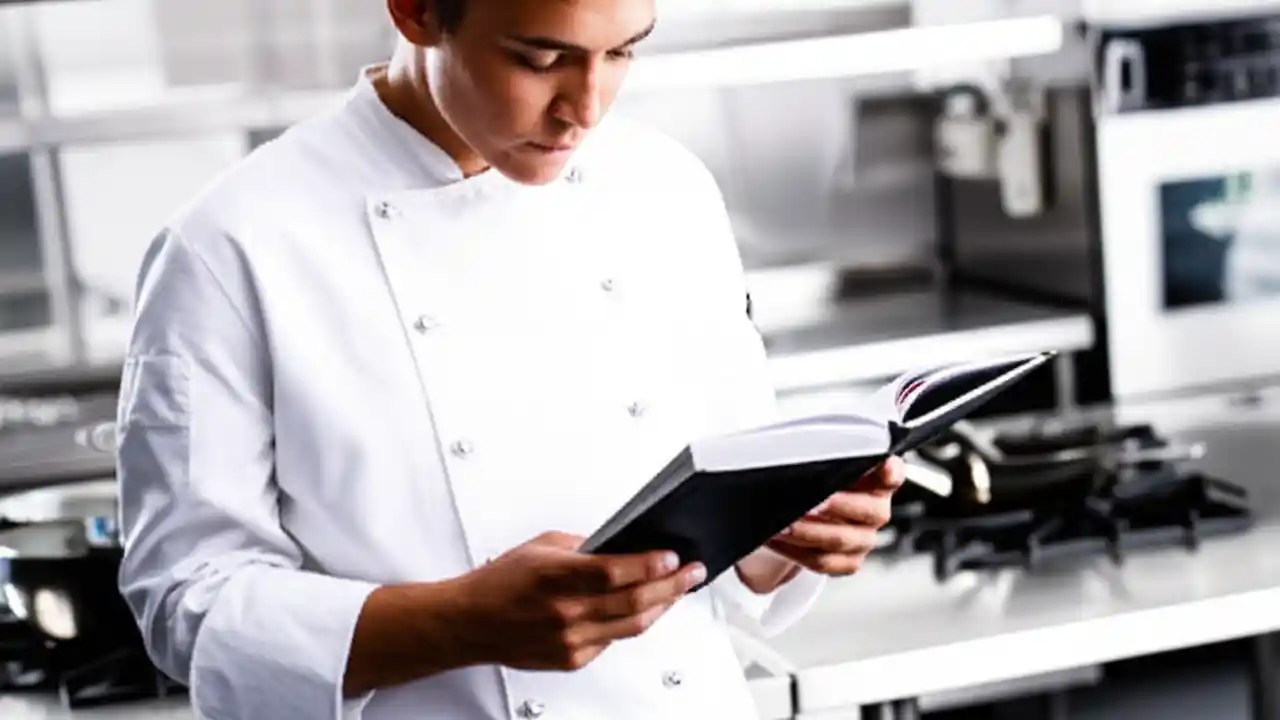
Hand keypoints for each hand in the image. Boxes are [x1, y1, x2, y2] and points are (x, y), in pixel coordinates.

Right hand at [452, 532, 704, 671]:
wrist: (470, 622)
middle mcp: (565, 612)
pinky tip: (645, 609)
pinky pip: (613, 640)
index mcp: (556, 577)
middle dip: (671, 585)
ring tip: (679, 590)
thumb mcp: (540, 547)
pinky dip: (633, 624)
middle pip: (633, 601)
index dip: (650, 565)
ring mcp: (570, 640)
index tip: (672, 556)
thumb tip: (620, 544)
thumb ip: (583, 546)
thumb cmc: (499, 584)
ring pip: (632, 626)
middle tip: (691, 572)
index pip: (615, 572)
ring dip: (662, 606)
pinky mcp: (572, 659)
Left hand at [765, 457, 905, 576]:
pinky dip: (796, 552)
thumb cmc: (819, 486)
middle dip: (834, 505)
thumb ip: (824, 461)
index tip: (884, 466)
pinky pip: (824, 561)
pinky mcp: (848, 562)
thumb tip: (799, 451)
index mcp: (877, 482)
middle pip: (867, 511)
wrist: (809, 517)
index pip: (893, 475)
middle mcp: (876, 511)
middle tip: (809, 503)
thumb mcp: (824, 468)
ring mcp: (864, 539)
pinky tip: (779, 540)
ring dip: (807, 533)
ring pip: (840, 540)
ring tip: (782, 525)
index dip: (891, 471)